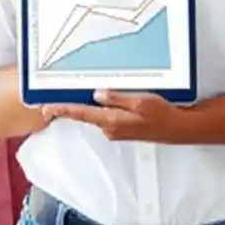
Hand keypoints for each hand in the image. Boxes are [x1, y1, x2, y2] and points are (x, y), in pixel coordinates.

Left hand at [44, 90, 181, 141]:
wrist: (177, 129)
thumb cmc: (161, 115)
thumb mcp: (140, 102)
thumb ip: (117, 98)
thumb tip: (97, 94)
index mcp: (113, 121)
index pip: (82, 114)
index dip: (64, 110)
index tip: (48, 108)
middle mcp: (111, 128)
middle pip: (84, 116)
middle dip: (68, 109)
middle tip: (49, 103)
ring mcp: (115, 130)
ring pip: (93, 116)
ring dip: (81, 109)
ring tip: (68, 98)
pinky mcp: (121, 128)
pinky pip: (103, 117)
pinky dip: (95, 110)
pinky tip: (95, 101)